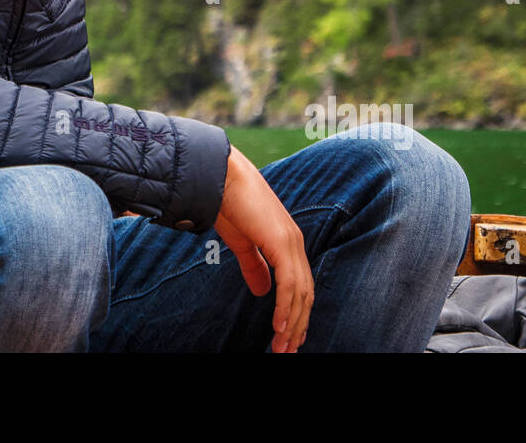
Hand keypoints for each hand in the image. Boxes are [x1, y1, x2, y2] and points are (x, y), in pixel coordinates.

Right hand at [213, 145, 313, 352]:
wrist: (220, 176)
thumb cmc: (228, 203)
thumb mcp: (241, 242)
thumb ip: (254, 266)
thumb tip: (263, 292)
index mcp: (287, 241)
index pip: (299, 284)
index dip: (297, 312)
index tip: (291, 336)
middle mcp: (295, 242)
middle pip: (305, 292)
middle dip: (297, 324)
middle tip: (287, 350)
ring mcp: (290, 241)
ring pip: (300, 292)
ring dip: (292, 322)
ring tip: (282, 346)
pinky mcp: (281, 242)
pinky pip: (288, 283)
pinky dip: (285, 307)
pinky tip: (279, 327)